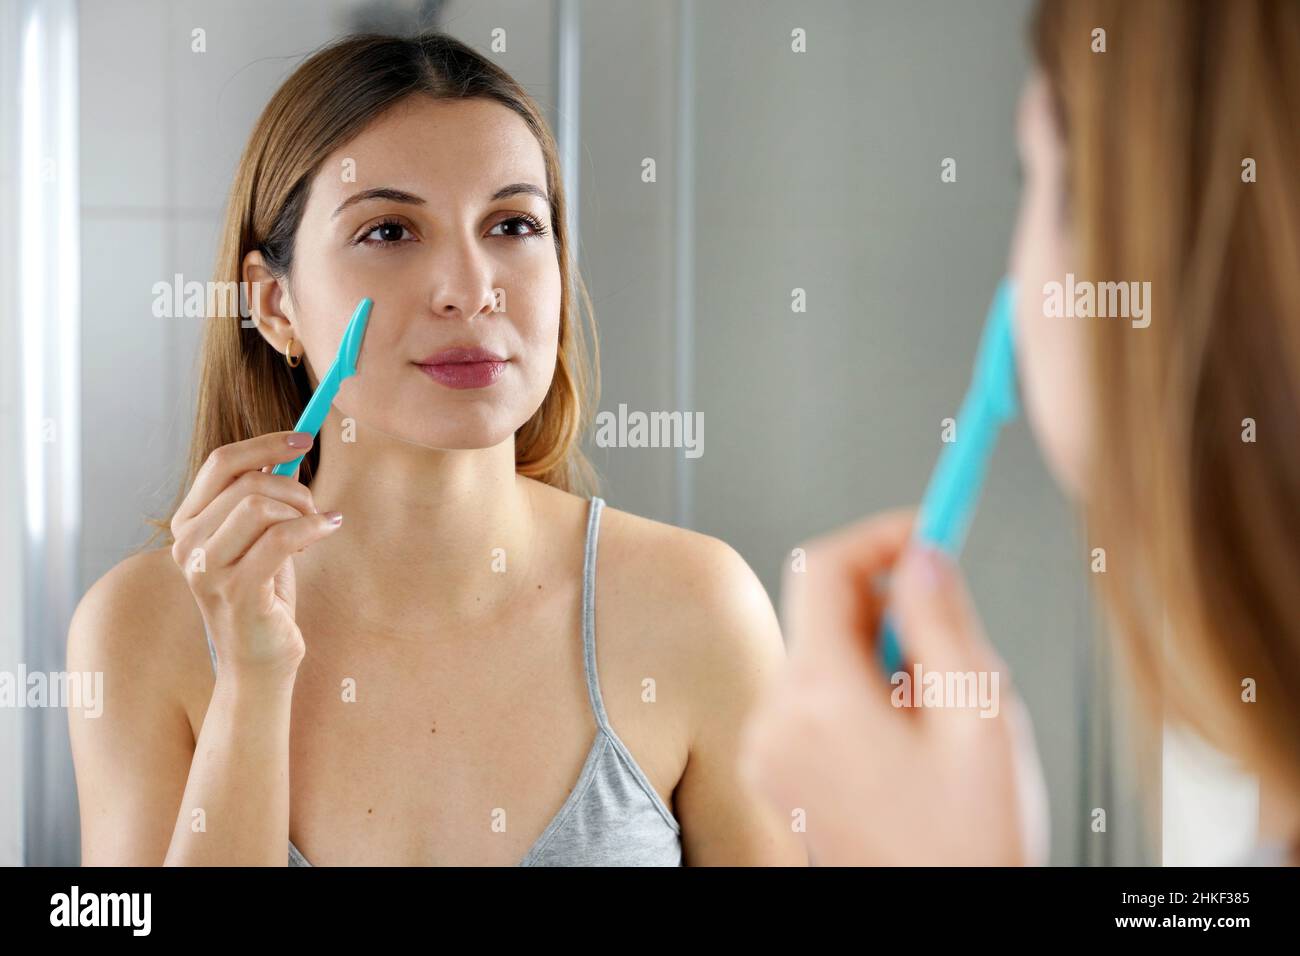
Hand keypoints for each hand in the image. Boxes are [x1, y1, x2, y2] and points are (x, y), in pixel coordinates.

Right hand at [169, 431, 342, 680]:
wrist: (257, 664)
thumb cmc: (263, 597)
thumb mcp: (258, 539)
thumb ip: (261, 498)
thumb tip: (289, 448)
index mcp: (188, 525)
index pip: (221, 462)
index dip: (266, 444)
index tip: (304, 438)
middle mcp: (187, 545)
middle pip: (246, 482)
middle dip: (293, 486)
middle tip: (315, 507)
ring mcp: (208, 571)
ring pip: (258, 504)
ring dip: (301, 508)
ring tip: (316, 525)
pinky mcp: (238, 592)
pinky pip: (280, 538)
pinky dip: (312, 527)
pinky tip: (328, 528)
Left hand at [738, 509, 1048, 864]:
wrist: (945, 925)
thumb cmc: (969, 843)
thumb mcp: (979, 714)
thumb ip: (944, 618)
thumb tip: (921, 554)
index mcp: (820, 696)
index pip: (823, 567)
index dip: (880, 538)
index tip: (928, 532)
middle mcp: (777, 718)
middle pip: (822, 610)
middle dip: (889, 604)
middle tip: (953, 632)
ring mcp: (770, 748)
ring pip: (823, 653)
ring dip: (881, 652)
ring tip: (939, 711)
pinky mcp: (777, 771)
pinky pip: (813, 698)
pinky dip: (860, 692)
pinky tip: (908, 739)